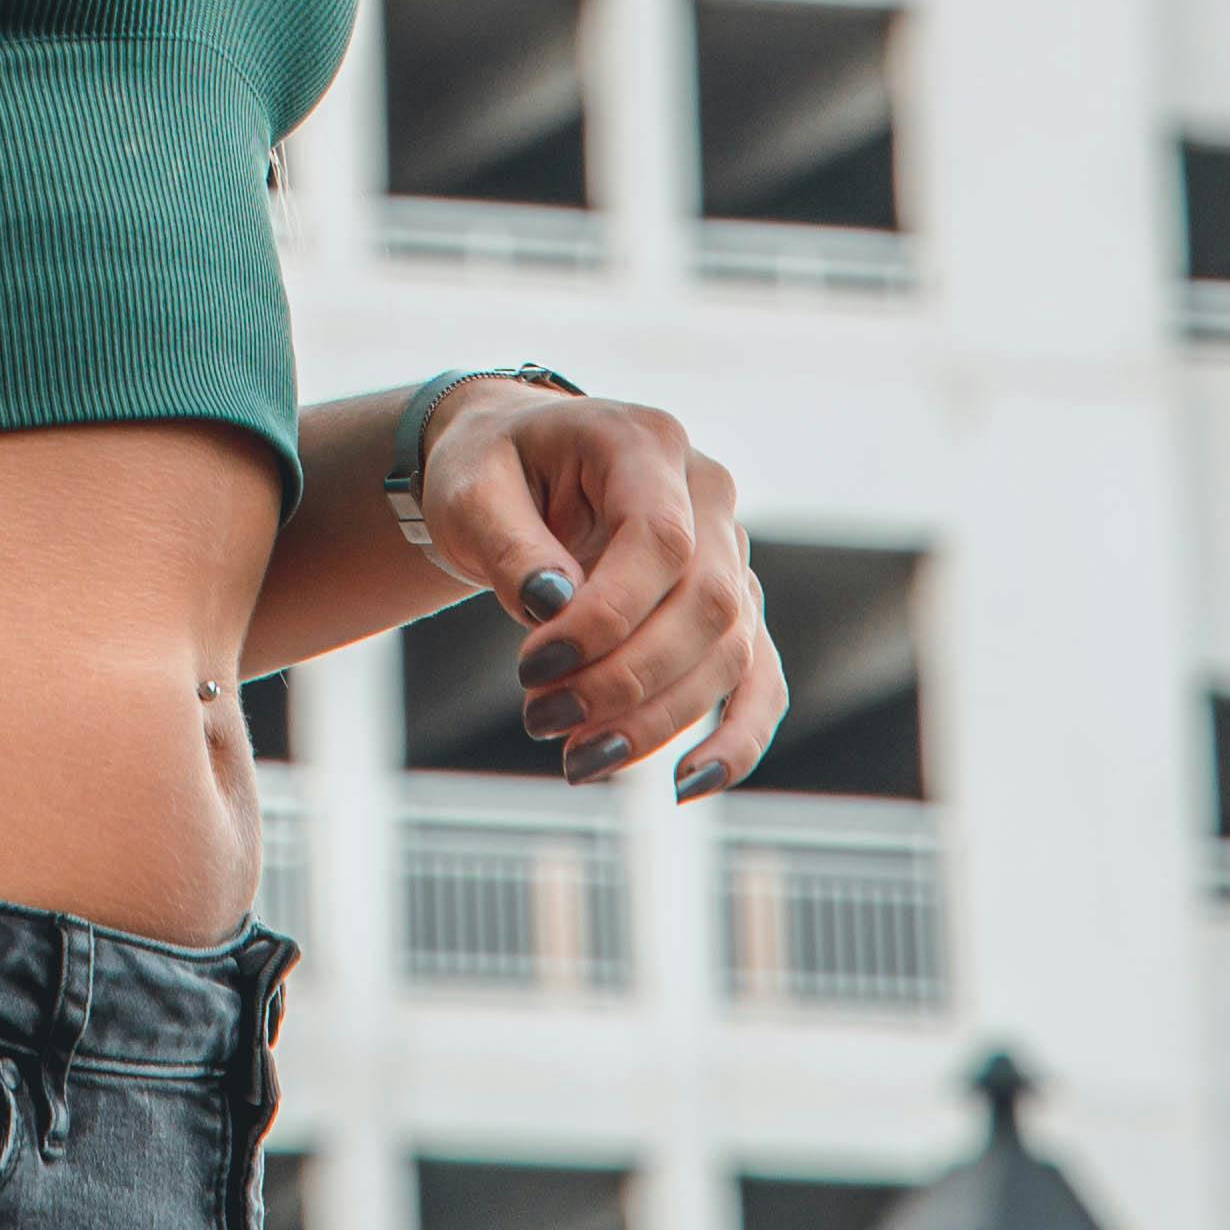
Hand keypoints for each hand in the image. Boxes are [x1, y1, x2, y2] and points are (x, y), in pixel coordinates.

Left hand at [411, 379, 783, 801]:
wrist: (513, 467)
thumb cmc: (490, 471)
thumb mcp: (470, 491)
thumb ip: (510, 544)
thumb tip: (555, 609)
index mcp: (646, 443)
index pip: (660, 541)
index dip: (608, 617)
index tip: (533, 668)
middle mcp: (709, 494)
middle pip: (706, 604)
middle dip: (626, 680)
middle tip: (540, 720)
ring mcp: (730, 552)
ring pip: (731, 652)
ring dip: (657, 719)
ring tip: (574, 759)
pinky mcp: (732, 609)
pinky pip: (759, 680)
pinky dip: (736, 739)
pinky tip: (688, 786)